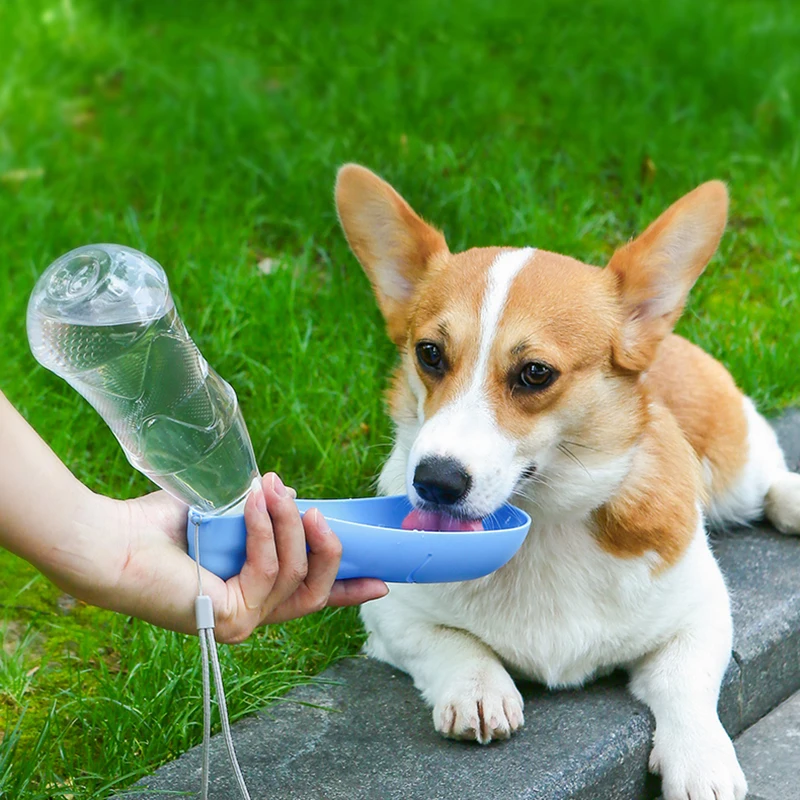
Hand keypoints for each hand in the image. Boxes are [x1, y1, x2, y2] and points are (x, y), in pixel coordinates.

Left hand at [76, 474, 387, 641]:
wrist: (112, 541)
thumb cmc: (160, 525)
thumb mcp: (227, 514)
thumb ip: (262, 513)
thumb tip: (292, 495)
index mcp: (249, 592)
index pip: (309, 596)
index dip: (348, 589)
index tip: (382, 580)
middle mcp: (249, 615)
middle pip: (315, 592)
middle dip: (329, 548)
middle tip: (317, 511)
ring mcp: (242, 621)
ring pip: (297, 574)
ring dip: (291, 525)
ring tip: (277, 489)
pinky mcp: (232, 618)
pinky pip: (268, 568)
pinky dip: (266, 529)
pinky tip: (255, 501)